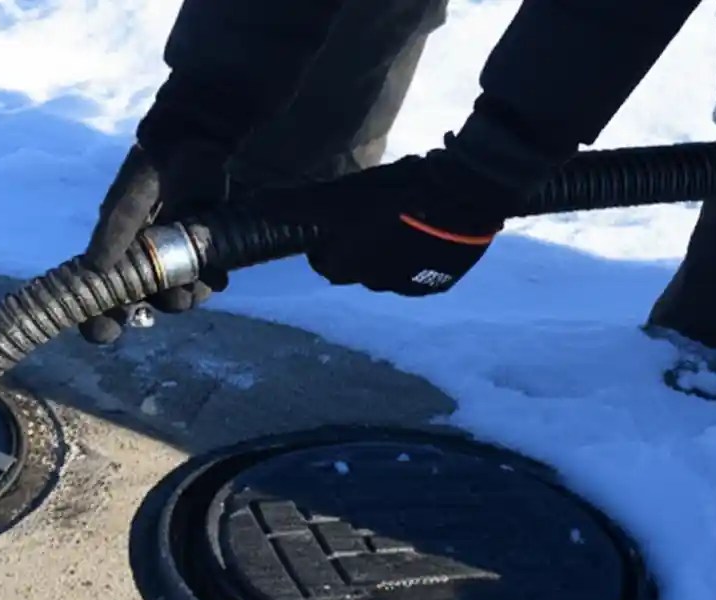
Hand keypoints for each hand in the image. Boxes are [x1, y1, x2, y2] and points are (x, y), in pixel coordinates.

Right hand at [77, 141, 230, 343]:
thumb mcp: (127, 201)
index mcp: (114, 252)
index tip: (109, 331)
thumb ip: (114, 232)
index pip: (98, 296)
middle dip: (153, 309)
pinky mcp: (201, 250)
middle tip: (170, 301)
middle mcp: (140, 260)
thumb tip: (93, 268)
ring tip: (195, 288)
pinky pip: (203, 281)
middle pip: (139, 303)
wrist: (195, 143)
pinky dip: (209, 283)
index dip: (98, 318)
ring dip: (184, 300)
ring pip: (173, 296)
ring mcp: (171, 257)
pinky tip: (216, 277)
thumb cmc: (152, 171)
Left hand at [236, 142, 525, 295]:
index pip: (323, 259)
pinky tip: (429, 223)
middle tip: (373, 210)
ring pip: (389, 265)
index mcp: (346, 269)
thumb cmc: (391, 200)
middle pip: (356, 263)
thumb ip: (294, 205)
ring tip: (404, 213)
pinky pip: (422, 265)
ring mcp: (410, 285)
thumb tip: (253, 203)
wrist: (462, 202)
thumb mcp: (336, 199)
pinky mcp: (442, 280)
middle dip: (359, 241)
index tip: (340, 215)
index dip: (328, 236)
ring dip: (390, 245)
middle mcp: (374, 285)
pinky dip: (421, 249)